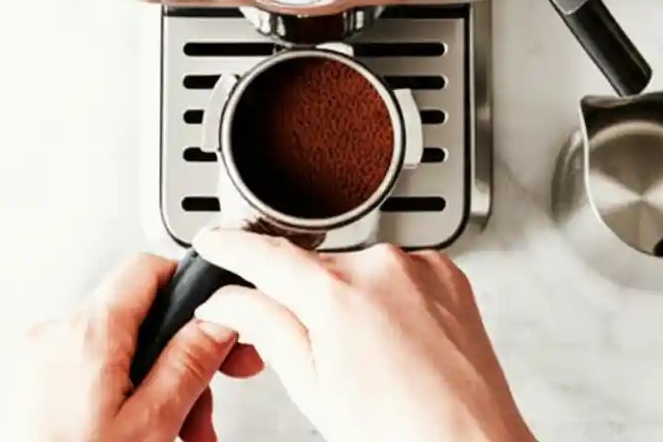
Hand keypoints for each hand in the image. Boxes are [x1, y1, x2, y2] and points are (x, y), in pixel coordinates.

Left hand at [18, 254, 263, 441]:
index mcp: (86, 334)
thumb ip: (189, 363)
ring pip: (122, 351)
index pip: (147, 269)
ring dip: (159, 386)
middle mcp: (56, 336)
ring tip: (182, 435)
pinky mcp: (35, 384)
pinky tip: (146, 431)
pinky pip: (94, 371)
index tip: (217, 323)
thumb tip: (218, 320)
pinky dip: (126, 394)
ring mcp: (41, 361)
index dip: (190, 290)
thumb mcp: (152, 424)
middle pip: (140, 318)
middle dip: (183, 359)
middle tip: (211, 400)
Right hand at [192, 230, 534, 441]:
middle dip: (302, 298)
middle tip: (315, 352)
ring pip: (359, 270)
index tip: (214, 241)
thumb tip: (229, 301)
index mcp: (336, 292)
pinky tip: (396, 343)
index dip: (231, 246)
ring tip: (370, 359)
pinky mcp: (447, 274)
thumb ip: (266, 328)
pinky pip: (399, 273)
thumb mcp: (312, 387)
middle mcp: (380, 266)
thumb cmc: (401, 433)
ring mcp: (419, 267)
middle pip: (314, 267)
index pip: (265, 253)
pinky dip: (389, 299)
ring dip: (349, 300)